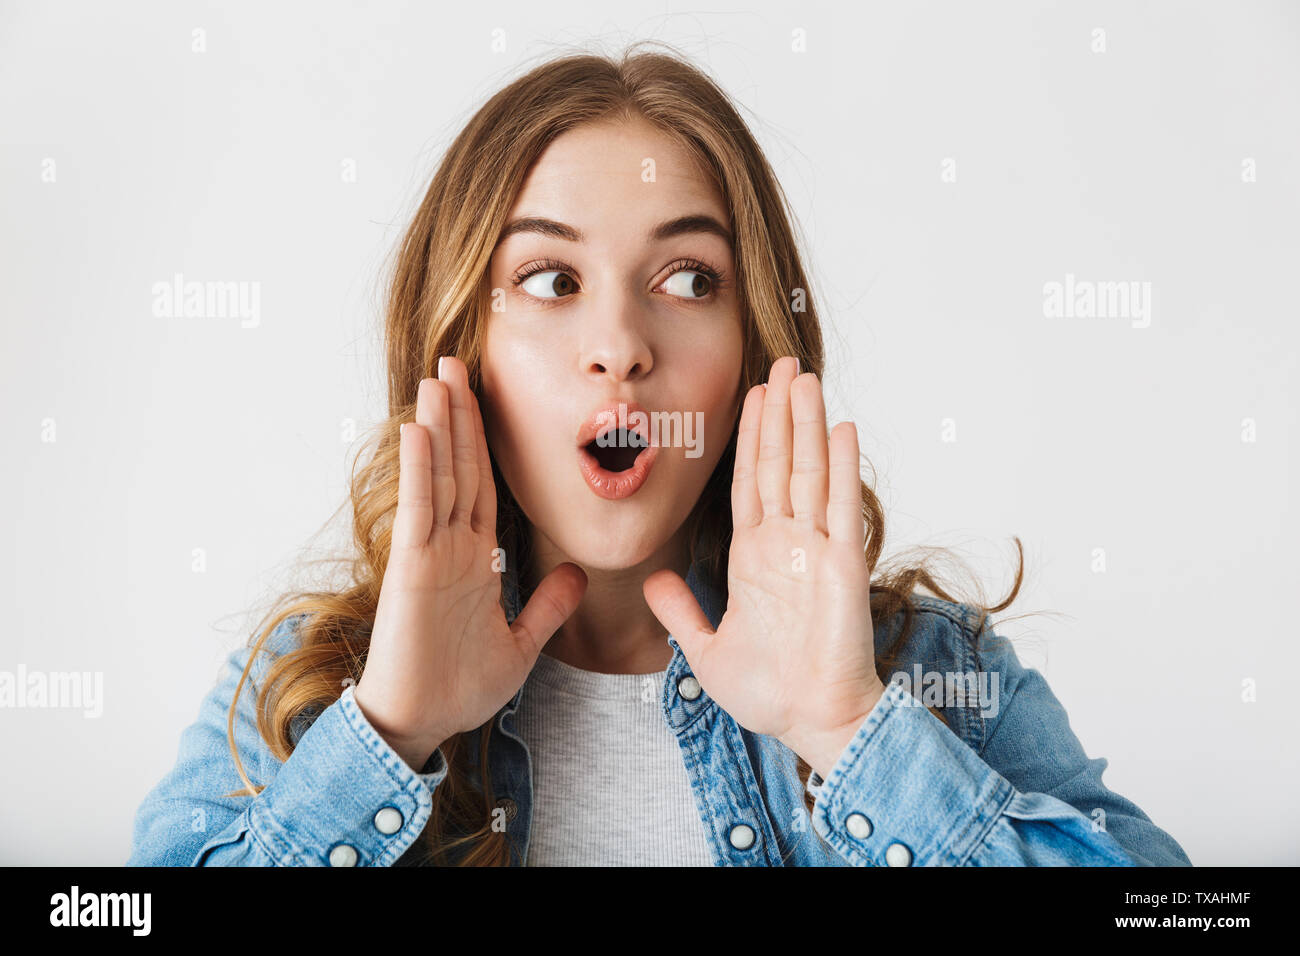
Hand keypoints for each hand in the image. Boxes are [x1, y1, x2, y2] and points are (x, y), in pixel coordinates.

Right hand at [353, 356, 586, 769]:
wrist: (423, 725)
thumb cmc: (460, 686)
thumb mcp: (521, 642)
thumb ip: (548, 606)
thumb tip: (580, 575)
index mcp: (473, 558)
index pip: (483, 485)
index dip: (485, 442)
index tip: (486, 400)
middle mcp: (449, 546)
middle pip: (459, 468)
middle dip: (460, 416)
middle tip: (457, 363)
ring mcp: (428, 554)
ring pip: (437, 477)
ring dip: (439, 426)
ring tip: (439, 378)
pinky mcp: (411, 570)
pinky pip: (417, 511)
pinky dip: (418, 471)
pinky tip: (418, 432)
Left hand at [644, 356, 884, 778]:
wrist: (812, 721)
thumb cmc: (769, 692)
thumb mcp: (707, 649)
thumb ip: (681, 613)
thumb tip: (653, 582)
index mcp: (753, 556)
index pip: (748, 481)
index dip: (749, 437)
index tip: (751, 396)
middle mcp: (785, 542)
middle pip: (778, 463)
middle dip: (778, 412)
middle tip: (783, 363)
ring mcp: (815, 548)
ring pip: (808, 470)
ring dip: (806, 422)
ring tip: (805, 376)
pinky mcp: (842, 563)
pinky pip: (840, 504)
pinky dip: (840, 464)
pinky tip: (841, 426)